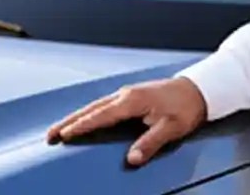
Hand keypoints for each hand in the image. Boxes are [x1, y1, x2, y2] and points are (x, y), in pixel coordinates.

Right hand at [45, 77, 208, 165]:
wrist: (199, 89)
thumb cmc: (186, 107)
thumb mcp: (171, 128)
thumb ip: (150, 143)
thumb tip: (131, 159)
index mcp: (132, 101)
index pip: (99, 116)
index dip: (80, 126)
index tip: (63, 135)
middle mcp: (125, 95)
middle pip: (90, 109)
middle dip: (69, 121)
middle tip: (50, 134)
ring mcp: (127, 94)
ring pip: (95, 106)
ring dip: (76, 116)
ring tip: (60, 129)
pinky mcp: (131, 96)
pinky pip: (103, 105)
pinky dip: (89, 112)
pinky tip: (84, 119)